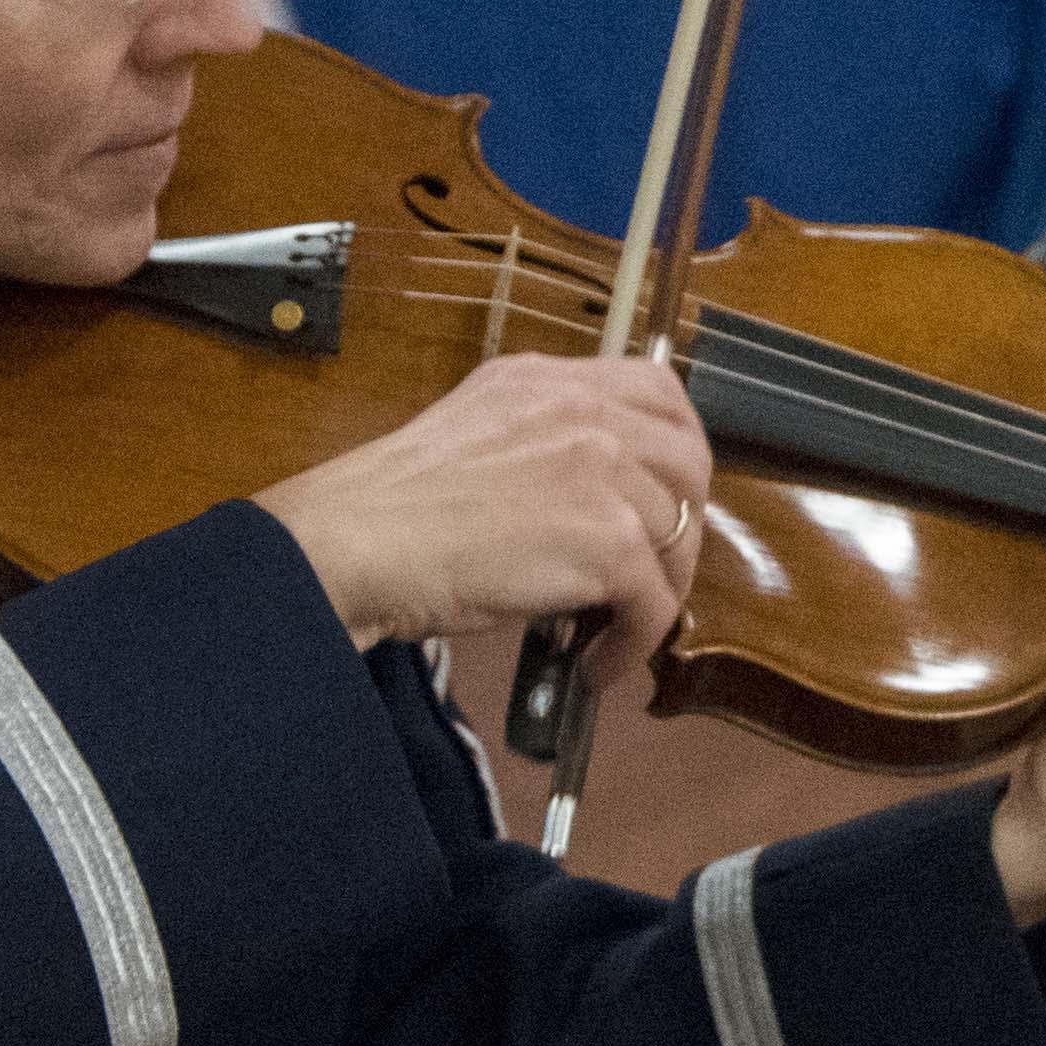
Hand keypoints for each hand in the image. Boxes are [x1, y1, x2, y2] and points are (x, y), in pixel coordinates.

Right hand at [250, 351, 712, 663]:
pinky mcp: (611, 540)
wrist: (355, 542)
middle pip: (690, 463)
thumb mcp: (474, 433)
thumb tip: (586, 498)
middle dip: (680, 526)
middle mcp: (585, 411)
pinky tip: (594, 666)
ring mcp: (604, 471)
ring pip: (679, 537)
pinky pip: (657, 603)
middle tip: (649, 573)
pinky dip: (634, 644)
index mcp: (548, 379)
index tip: (669, 493)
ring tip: (611, 629)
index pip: (659, 389)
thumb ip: (537, 442)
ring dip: (656, 592)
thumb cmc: (391, 507)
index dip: (679, 445)